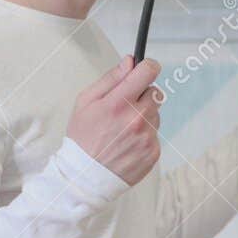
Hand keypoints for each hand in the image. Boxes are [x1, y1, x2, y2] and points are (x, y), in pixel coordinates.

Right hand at [66, 57, 161, 184]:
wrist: (85, 176)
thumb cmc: (83, 137)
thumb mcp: (86, 102)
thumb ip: (111, 79)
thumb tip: (130, 61)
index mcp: (119, 103)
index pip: (148, 72)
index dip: (148, 66)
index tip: (145, 68)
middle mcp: (137, 119)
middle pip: (155, 92)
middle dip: (142, 95)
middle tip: (124, 107)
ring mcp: (147, 137)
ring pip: (155, 114)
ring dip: (143, 116)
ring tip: (122, 129)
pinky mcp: (153, 152)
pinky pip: (155, 134)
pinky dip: (144, 135)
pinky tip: (127, 143)